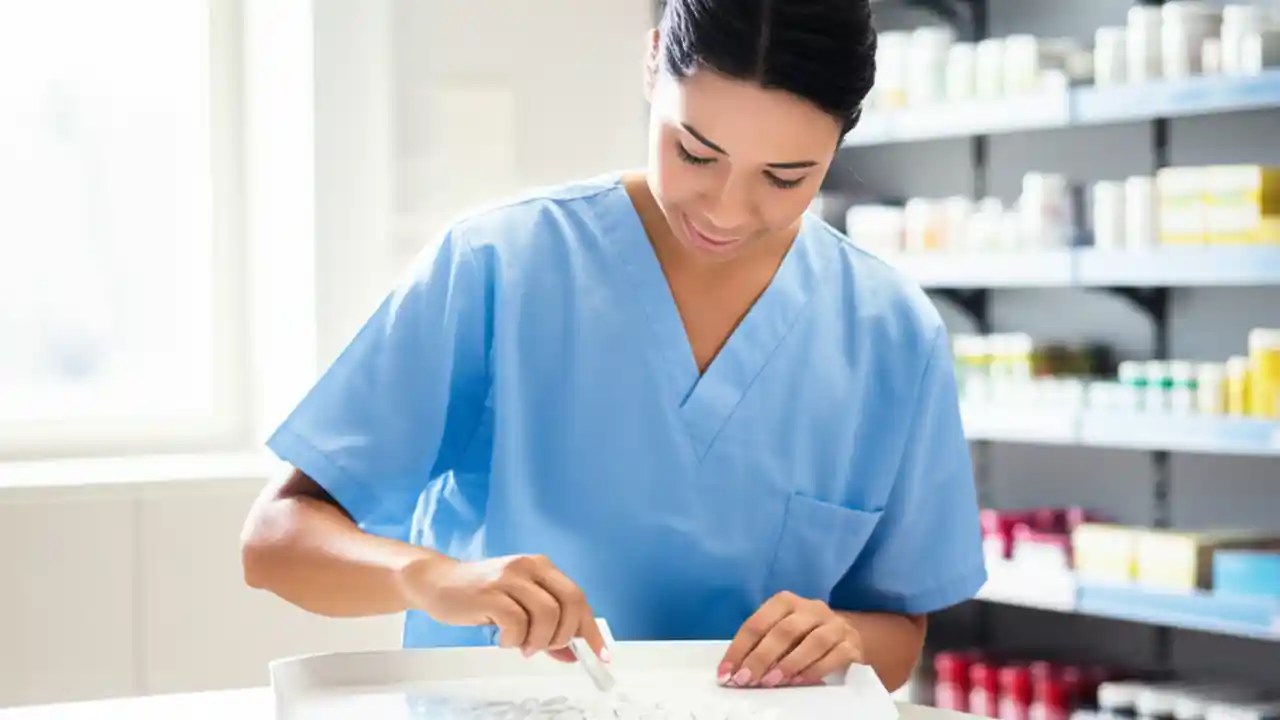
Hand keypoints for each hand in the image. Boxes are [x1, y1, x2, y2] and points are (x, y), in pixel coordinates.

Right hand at [400, 553, 606, 662]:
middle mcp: (529, 566)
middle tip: (546, 648)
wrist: (436, 582)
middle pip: (570, 603)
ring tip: (521, 645)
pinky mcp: (489, 592)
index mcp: (542, 567)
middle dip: (564, 635)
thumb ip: (546, 628)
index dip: (591, 629)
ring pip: (547, 615)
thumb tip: (572, 653)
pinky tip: (503, 639)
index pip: (578, 598)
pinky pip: (516, 622)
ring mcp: (509, 577)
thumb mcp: (518, 607)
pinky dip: (514, 639)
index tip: (601, 654)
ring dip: (537, 640)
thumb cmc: (480, 596)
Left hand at [719, 591, 863, 688]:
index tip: (726, 673)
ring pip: (812, 642)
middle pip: (784, 630)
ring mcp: (834, 624)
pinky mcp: (851, 644)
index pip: (757, 623)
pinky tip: (798, 683)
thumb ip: (761, 644)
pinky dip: (814, 670)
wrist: (847, 636)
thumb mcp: (781, 633)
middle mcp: (811, 608)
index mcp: (786, 601)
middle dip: (761, 657)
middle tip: (746, 679)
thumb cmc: (803, 636)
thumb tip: (736, 669)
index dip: (739, 649)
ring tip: (771, 682)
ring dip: (788, 664)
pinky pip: (833, 656)